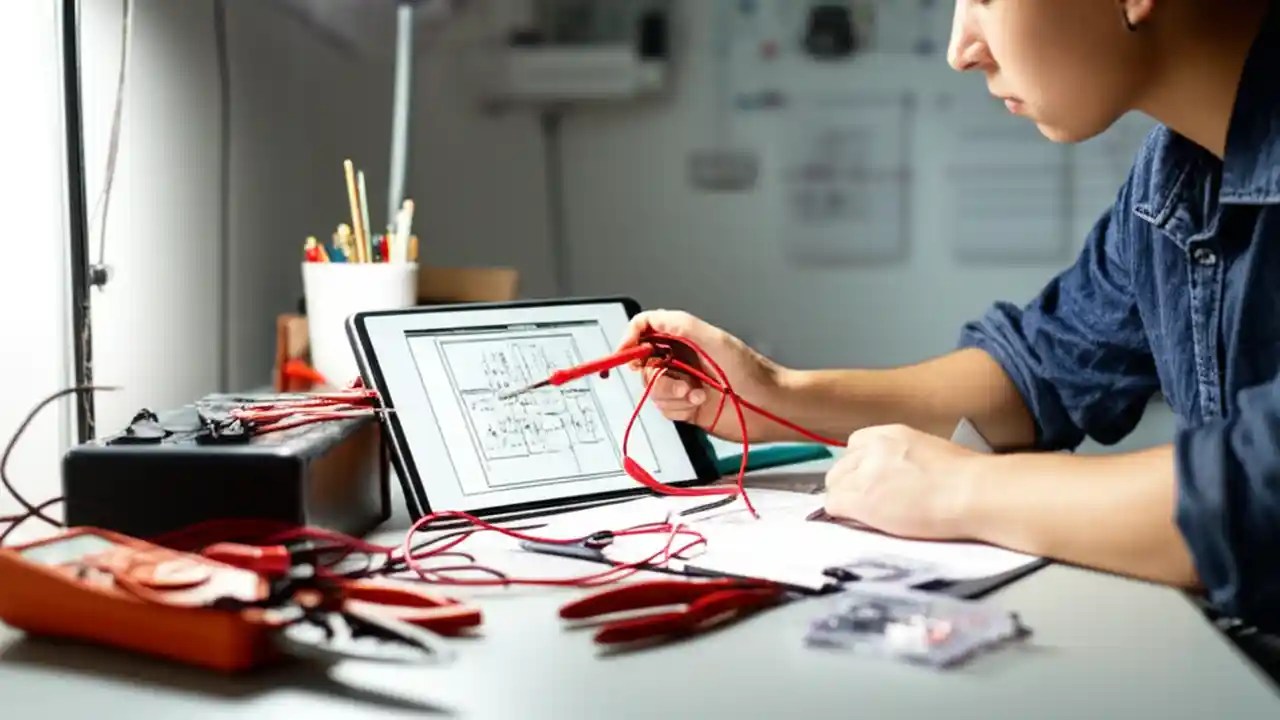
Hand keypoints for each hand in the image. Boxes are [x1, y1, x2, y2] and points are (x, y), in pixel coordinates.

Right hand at [617, 310, 787, 442]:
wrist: (767, 406)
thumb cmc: (751, 371)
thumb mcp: (713, 339)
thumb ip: (678, 325)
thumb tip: (648, 321)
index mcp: (685, 336)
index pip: (646, 328)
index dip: (631, 338)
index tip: (625, 352)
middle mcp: (681, 357)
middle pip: (643, 362)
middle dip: (656, 374)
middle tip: (675, 377)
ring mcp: (682, 382)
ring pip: (651, 388)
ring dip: (671, 393)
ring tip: (695, 392)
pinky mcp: (684, 406)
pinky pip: (663, 407)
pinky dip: (678, 407)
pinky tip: (698, 402)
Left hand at [823, 424, 978, 539]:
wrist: (973, 493)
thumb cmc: (969, 479)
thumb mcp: (930, 453)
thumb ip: (905, 460)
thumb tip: (898, 477)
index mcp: (892, 434)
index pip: (856, 444)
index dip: (859, 465)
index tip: (869, 480)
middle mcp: (873, 448)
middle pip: (841, 466)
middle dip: (849, 484)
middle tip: (868, 503)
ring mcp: (864, 473)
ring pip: (834, 486)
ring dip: (846, 500)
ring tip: (868, 515)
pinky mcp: (861, 499)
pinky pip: (834, 505)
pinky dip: (843, 515)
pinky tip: (862, 523)